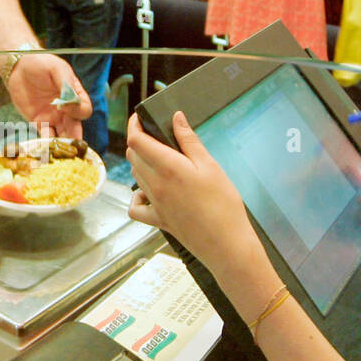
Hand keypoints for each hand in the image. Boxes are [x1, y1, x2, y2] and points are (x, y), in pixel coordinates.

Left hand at [6, 52, 90, 139]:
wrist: (19, 66)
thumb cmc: (41, 63)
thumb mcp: (57, 69)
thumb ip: (65, 84)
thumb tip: (69, 101)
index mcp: (75, 96)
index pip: (83, 109)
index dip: (76, 111)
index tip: (63, 106)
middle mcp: (67, 109)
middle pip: (75, 127)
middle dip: (74, 138)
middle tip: (71, 147)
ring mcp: (53, 117)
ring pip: (62, 135)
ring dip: (61, 144)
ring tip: (58, 151)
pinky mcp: (39, 122)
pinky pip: (45, 135)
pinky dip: (46, 143)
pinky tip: (45, 147)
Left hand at [125, 111, 255, 270]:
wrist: (226, 243)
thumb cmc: (224, 204)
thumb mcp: (210, 166)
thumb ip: (189, 141)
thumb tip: (176, 118)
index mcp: (168, 168)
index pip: (136, 141)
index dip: (133, 125)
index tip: (139, 118)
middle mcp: (155, 185)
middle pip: (133, 156)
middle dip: (140, 142)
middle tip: (157, 137)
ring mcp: (154, 204)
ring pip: (136, 176)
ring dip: (141, 164)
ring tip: (161, 161)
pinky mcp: (157, 220)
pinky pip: (136, 207)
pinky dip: (138, 197)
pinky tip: (149, 192)